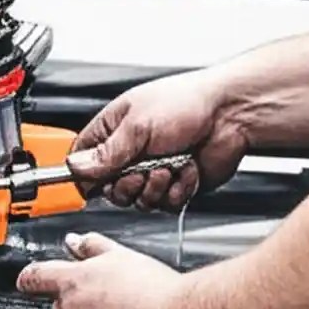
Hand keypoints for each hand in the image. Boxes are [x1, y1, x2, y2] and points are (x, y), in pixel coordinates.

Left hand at [17, 233, 188, 308]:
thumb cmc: (155, 290)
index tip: (28, 279)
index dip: (30, 278)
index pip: (35, 278)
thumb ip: (92, 246)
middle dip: (74, 302)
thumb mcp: (121, 255)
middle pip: (60, 306)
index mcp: (73, 283)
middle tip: (105, 296)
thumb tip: (75, 241)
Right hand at [67, 70, 247, 211]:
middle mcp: (130, 153)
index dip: (85, 176)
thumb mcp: (137, 126)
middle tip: (142, 170)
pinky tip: (186, 169)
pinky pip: (165, 204)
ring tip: (169, 165)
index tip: (95, 181)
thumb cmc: (186, 104)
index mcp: (112, 131)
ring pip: (138, 200)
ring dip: (156, 187)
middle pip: (109, 189)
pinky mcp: (175, 186)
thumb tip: (76, 166)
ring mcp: (152, 171)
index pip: (83, 161)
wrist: (231, 114)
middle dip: (127, 185)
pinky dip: (179, 190)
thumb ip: (106, 152)